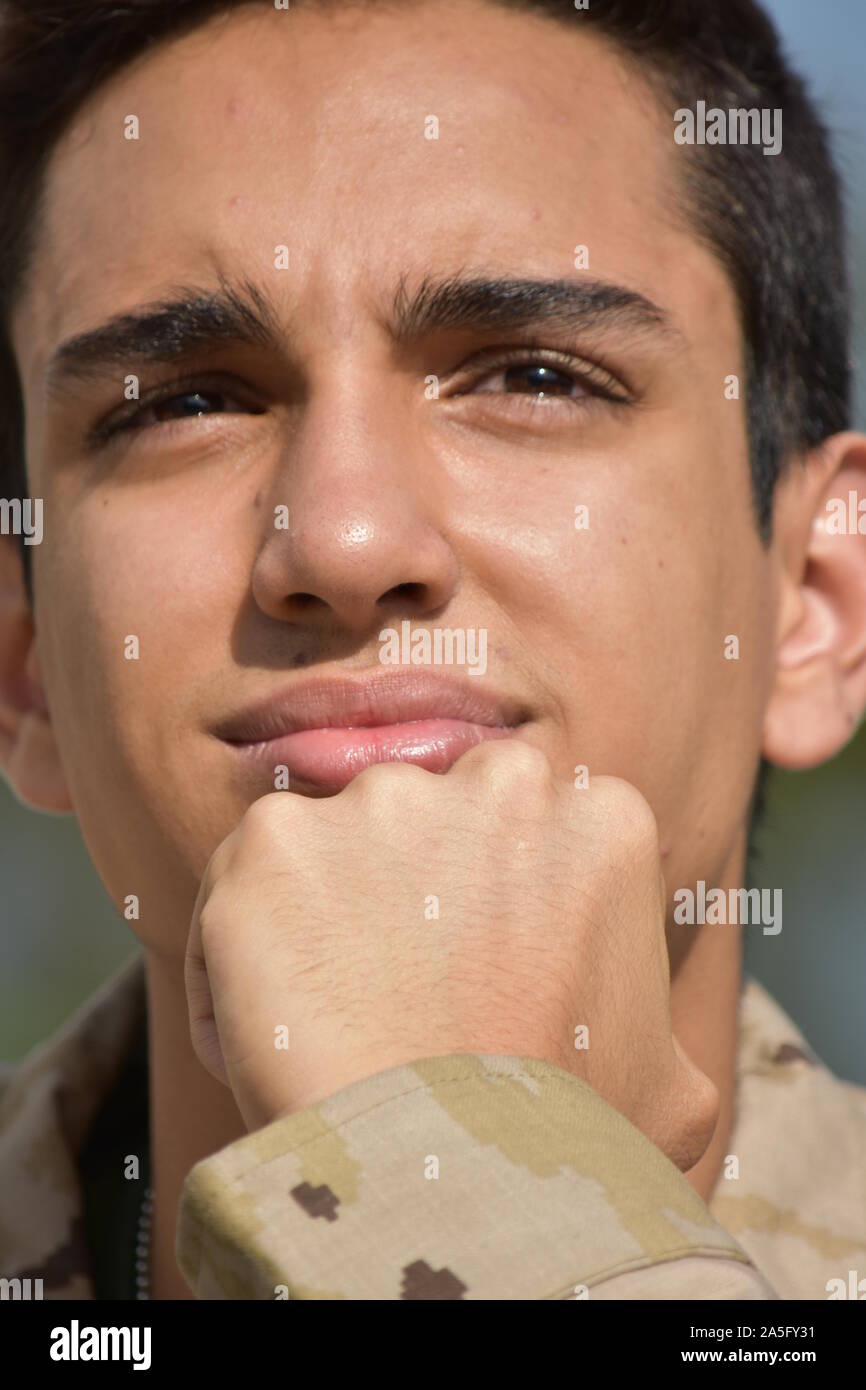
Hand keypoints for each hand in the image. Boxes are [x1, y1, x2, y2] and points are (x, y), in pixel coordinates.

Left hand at [185, 741, 717, 1169]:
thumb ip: (642, 1010)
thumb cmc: (566, 1140)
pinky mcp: (278, 836)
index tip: (469, 978)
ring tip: (337, 1017)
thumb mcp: (665, 1076)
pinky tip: (273, 1020)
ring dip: (325, 912)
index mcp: (601, 818)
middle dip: (410, 885)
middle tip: (399, 989)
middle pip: (431, 821)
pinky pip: (246, 878)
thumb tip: (644, 1042)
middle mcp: (497, 779)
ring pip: (337, 843)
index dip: (488, 912)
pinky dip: (241, 944)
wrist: (453, 1181)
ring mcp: (381, 800)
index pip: (521, 835)